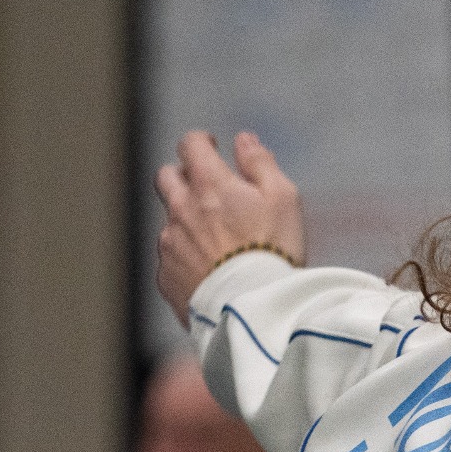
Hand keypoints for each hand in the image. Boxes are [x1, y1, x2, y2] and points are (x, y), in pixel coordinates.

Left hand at [155, 130, 305, 326]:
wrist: (253, 310)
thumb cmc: (274, 252)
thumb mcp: (284, 198)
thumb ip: (260, 163)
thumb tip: (244, 141)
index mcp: (209, 185)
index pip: (190, 145)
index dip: (201, 142)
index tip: (212, 148)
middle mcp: (181, 210)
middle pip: (166, 177)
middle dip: (183, 176)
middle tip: (207, 190)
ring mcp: (169, 245)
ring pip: (169, 221)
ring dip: (186, 221)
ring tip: (216, 241)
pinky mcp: (167, 277)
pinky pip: (170, 259)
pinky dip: (186, 259)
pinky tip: (210, 272)